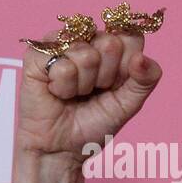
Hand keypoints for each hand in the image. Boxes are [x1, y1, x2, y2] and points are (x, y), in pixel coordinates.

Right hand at [16, 26, 162, 160]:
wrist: (64, 146)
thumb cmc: (94, 122)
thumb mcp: (130, 103)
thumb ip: (146, 79)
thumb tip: (142, 57)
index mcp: (112, 48)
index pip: (131, 36)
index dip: (128, 64)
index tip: (118, 83)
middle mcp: (86, 40)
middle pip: (110, 42)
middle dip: (107, 75)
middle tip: (95, 90)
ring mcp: (60, 45)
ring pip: (86, 54)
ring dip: (84, 84)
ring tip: (75, 93)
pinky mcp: (36, 55)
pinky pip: (62, 65)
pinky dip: (64, 87)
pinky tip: (57, 92)